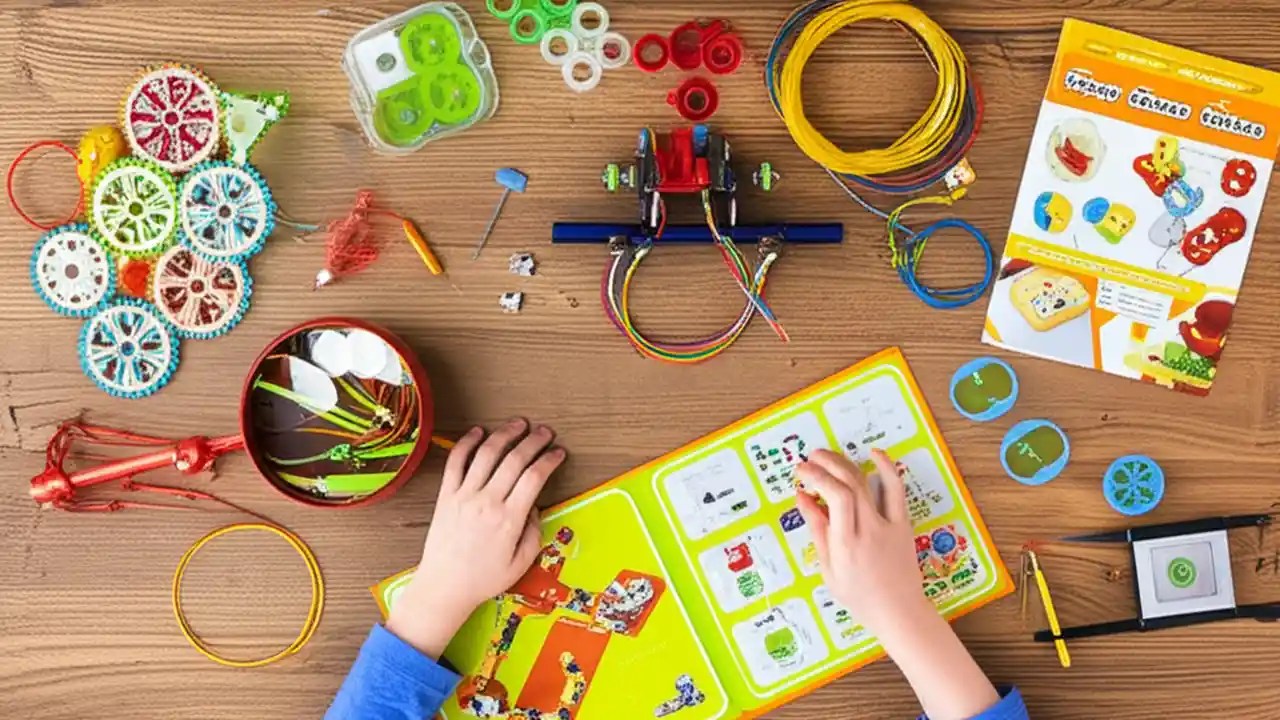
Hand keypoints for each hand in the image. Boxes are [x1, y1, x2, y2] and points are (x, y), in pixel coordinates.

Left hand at [386, 419, 565, 658]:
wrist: (444, 586)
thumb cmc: (482, 580)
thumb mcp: (521, 564)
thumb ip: (534, 533)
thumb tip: (534, 506)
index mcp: (509, 520)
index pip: (534, 477)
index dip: (549, 460)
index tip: (558, 453)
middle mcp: (486, 502)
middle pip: (514, 459)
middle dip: (533, 441)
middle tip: (544, 432)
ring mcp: (464, 496)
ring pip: (487, 454)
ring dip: (505, 434)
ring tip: (517, 424)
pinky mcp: (446, 496)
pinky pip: (456, 461)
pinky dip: (467, 442)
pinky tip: (478, 432)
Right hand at [795, 449, 999, 719]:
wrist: (899, 610)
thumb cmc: (858, 595)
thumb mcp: (829, 568)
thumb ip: (817, 529)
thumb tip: (802, 497)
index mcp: (847, 544)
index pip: (836, 497)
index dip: (817, 477)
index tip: (801, 471)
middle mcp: (869, 530)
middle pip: (850, 483)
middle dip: (827, 464)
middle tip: (810, 458)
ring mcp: (889, 525)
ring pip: (869, 482)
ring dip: (847, 462)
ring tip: (827, 455)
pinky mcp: (903, 523)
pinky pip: (897, 490)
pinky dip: (887, 468)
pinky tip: (874, 453)